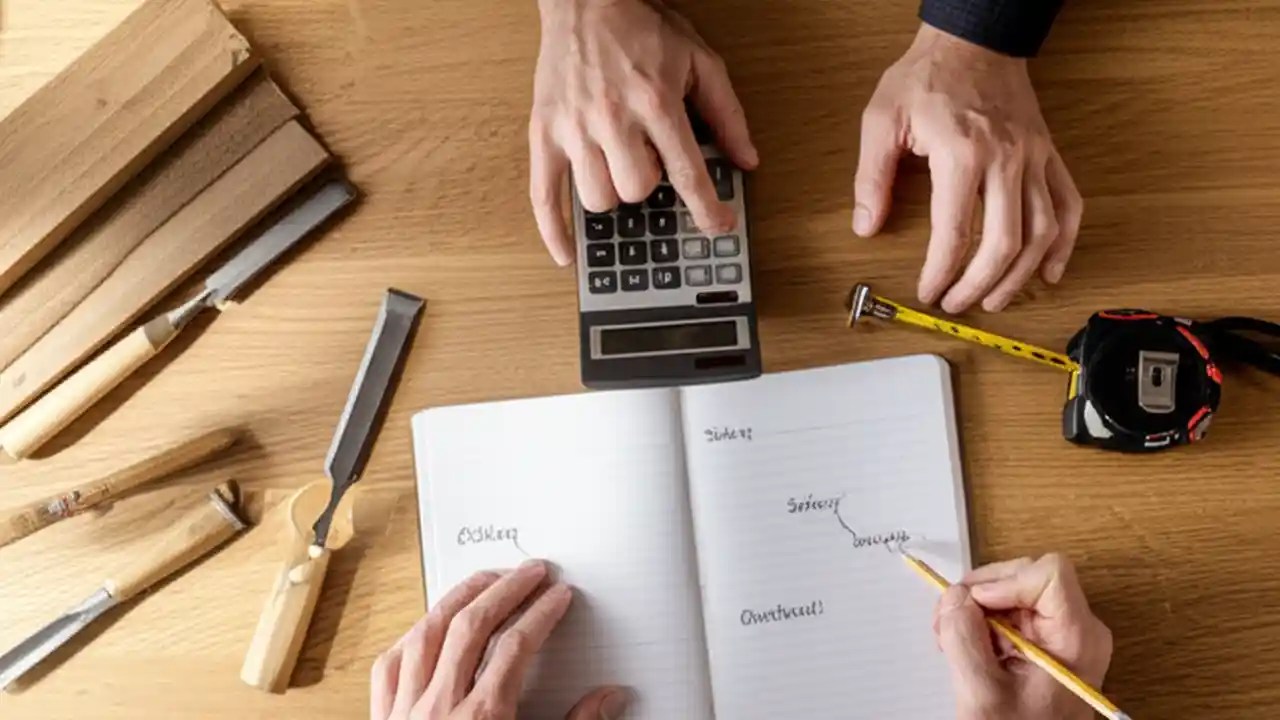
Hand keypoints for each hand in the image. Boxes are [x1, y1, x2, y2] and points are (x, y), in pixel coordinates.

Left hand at [371, 560, 627, 719]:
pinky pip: (392, 663)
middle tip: (532, 571)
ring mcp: (406, 711)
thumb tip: (609, 699)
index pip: (515, 645)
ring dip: (459, 597)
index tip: (560, 597)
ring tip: (486, 579)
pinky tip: (427, 624)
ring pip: (427, 631)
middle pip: (472, 624)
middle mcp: (439, 708)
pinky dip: (412, 635)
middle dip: (506, 589)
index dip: (541, 613)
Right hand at [529, 0, 757, 264]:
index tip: (718, 227)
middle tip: (649, 159)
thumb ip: (726, 113)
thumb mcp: (699, 61)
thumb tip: (747, 160)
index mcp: (655, 102)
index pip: (686, 173)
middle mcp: (612, 118)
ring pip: (598, 198)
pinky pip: (543, 195)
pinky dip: (554, 232)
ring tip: (618, 164)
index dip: (707, 209)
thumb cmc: (641, 29)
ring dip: (614, 192)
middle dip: (650, 183)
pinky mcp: (544, 134)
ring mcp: (574, 129)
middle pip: (636, 190)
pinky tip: (569, 253)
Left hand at [854, 24, 1082, 312]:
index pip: (954, 233)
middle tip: (957, 303)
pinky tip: (1050, 271)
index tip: (928, 291)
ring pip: (1042, 232)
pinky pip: (1069, 204)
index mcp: (961, 154)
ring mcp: (1033, 158)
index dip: (940, 272)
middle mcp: (1005, 159)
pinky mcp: (1048, 154)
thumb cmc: (927, 76)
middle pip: (1004, 243)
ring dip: (1021, 276)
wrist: (973, 41)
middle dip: (979, 285)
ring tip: (996, 299)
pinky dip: (1065, 243)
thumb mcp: (881, 119)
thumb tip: (866, 226)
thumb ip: (871, 177)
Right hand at [934, 554, 1113, 719]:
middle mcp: (1076, 626)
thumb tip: (954, 596)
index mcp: (1076, 637)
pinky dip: (981, 618)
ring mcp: (1062, 630)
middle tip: (949, 622)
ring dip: (975, 607)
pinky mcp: (1045, 636)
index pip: (1049, 573)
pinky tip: (969, 646)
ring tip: (954, 640)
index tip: (974, 607)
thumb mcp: (982, 692)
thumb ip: (964, 639)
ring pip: (1012, 587)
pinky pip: (1009, 606)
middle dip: (980, 593)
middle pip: (1025, 573)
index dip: (1004, 582)